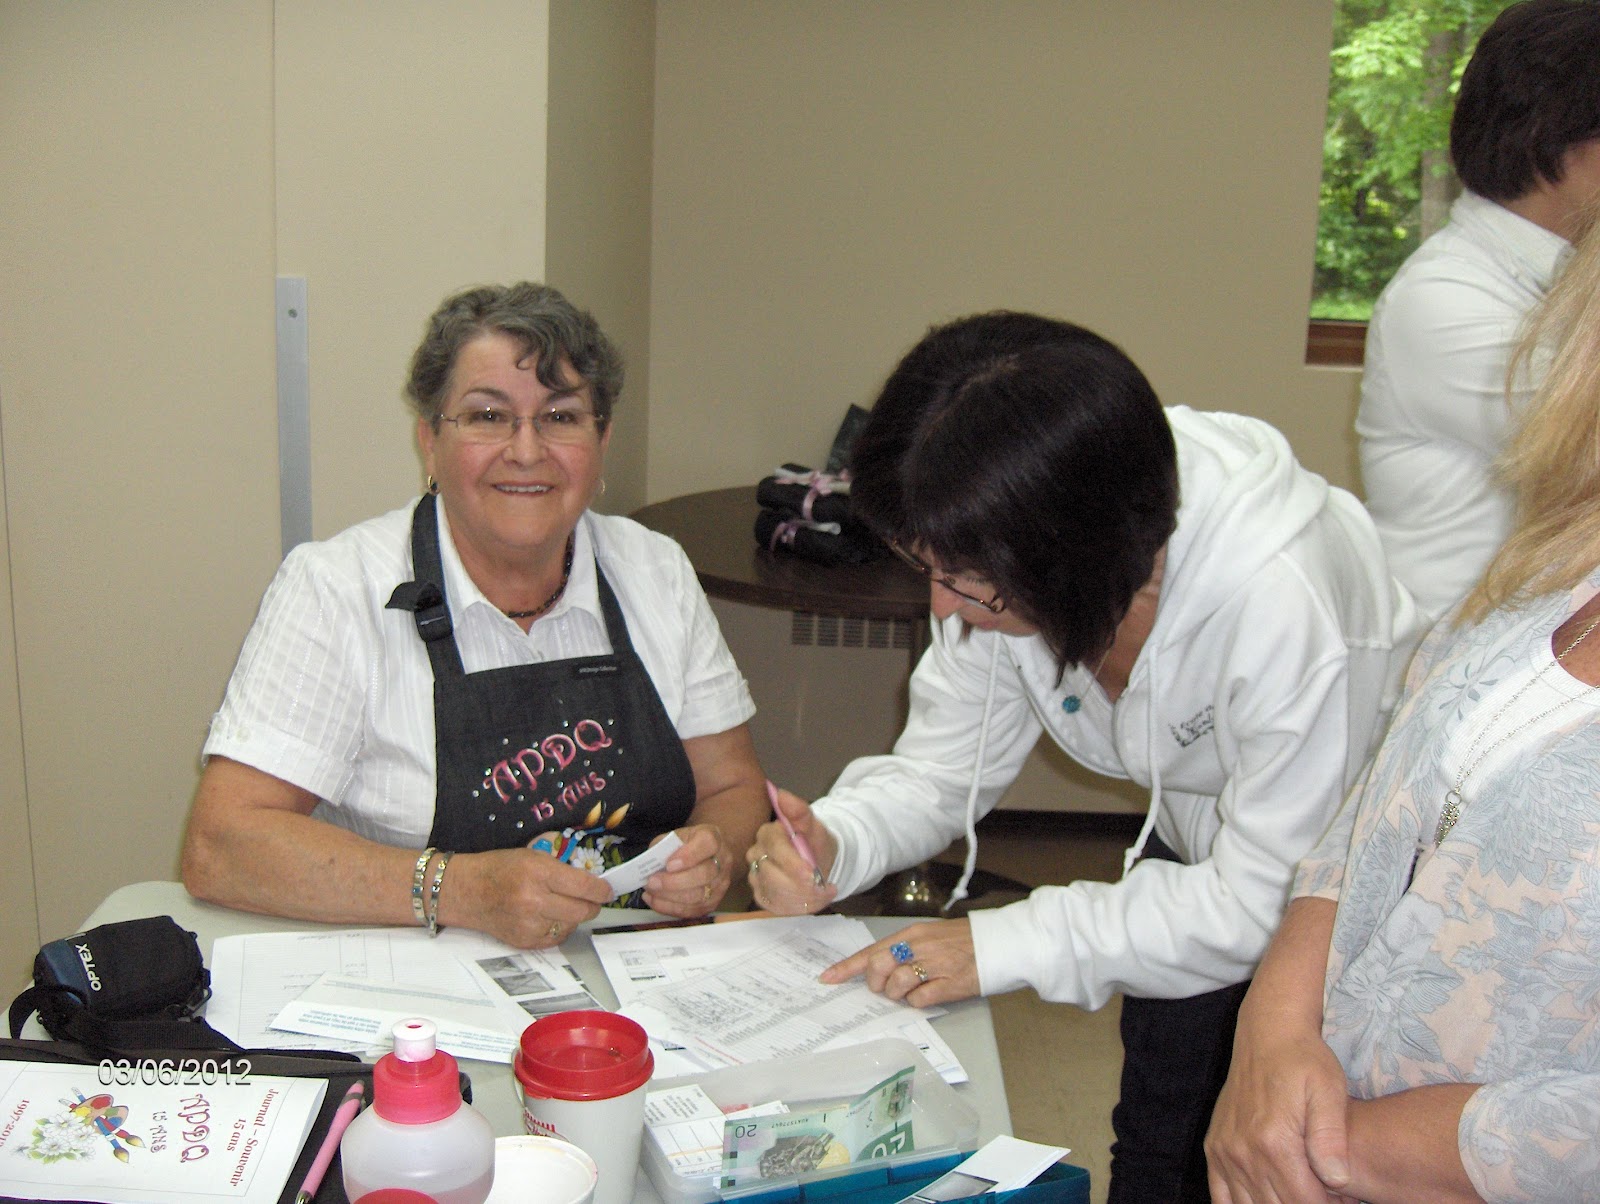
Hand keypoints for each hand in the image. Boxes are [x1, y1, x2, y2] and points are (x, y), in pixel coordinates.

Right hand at [443, 847, 611, 948]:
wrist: (466, 891)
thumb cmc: (499, 868)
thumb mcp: (532, 857)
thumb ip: (561, 871)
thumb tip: (591, 885)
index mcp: (538, 872)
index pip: (583, 886)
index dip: (601, 890)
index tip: (607, 891)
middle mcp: (534, 900)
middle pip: (582, 911)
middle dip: (592, 905)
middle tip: (592, 900)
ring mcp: (528, 924)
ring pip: (571, 925)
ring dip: (574, 916)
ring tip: (560, 905)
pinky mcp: (524, 942)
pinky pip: (556, 938)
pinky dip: (558, 928)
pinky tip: (547, 916)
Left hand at [644, 823, 732, 916]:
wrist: (707, 856)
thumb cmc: (687, 845)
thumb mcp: (675, 837)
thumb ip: (664, 847)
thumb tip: (652, 866)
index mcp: (714, 838)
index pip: (708, 844)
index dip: (689, 856)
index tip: (669, 864)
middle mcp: (723, 861)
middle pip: (704, 874)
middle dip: (674, 882)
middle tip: (652, 882)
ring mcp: (720, 884)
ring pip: (698, 896)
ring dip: (670, 896)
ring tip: (650, 892)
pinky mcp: (714, 902)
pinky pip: (693, 910)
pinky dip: (670, 908)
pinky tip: (655, 900)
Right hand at [744, 786, 837, 913]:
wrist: (817, 860)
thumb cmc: (814, 841)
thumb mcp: (813, 825)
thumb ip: (799, 811)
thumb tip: (782, 794)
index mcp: (767, 834)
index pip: (775, 849)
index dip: (794, 863)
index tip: (813, 873)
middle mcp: (755, 855)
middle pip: (772, 875)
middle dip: (800, 884)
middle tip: (823, 886)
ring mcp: (755, 876)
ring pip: (775, 892)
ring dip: (802, 896)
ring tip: (822, 891)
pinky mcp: (761, 895)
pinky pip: (776, 906)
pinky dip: (798, 906)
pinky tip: (812, 899)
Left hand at [821, 919, 978, 1007]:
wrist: (999, 943)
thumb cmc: (963, 940)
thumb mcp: (929, 936)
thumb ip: (904, 948)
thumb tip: (878, 967)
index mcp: (912, 933)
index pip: (872, 951)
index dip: (847, 967)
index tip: (828, 978)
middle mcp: (920, 947)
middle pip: (879, 966)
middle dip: (875, 982)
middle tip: (884, 987)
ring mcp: (935, 965)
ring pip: (897, 985)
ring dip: (898, 994)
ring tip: (912, 989)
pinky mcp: (950, 984)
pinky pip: (920, 999)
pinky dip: (918, 1001)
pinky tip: (930, 992)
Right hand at [1205, 1015, 1352, 1202]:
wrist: (1267, 1032)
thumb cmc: (1304, 1060)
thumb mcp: (1328, 1091)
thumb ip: (1331, 1137)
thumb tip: (1338, 1180)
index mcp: (1273, 1141)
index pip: (1304, 1202)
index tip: (1346, 1198)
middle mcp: (1242, 1150)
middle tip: (1327, 1192)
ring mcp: (1224, 1150)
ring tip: (1301, 1189)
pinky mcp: (1214, 1146)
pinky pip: (1220, 1196)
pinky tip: (1262, 1199)